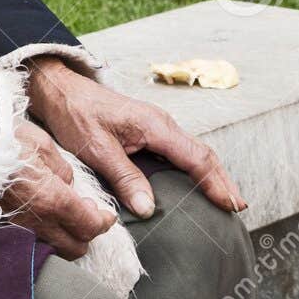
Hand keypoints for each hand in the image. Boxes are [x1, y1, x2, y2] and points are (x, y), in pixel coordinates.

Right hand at [0, 118, 117, 259]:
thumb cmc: (2, 143)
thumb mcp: (42, 145)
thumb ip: (62, 169)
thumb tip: (68, 183)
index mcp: (54, 200)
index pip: (90, 226)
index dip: (103, 222)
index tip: (107, 215)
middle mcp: (39, 222)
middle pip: (75, 248)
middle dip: (86, 235)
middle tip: (87, 216)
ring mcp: (19, 230)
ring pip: (54, 250)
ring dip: (64, 239)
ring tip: (64, 219)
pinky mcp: (3, 229)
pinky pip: (32, 243)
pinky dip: (44, 237)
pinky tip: (42, 221)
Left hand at [26, 56, 246, 217]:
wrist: (60, 90)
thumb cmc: (75, 113)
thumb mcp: (97, 149)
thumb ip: (124, 177)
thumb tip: (149, 208)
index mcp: (155, 126)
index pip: (196, 157)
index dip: (216, 183)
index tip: (232, 205)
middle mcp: (162, 124)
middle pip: (202, 154)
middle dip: (222, 180)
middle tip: (238, 207)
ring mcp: (156, 127)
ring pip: (192, 152)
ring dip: (209, 175)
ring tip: (223, 200)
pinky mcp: (147, 132)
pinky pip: (178, 152)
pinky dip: (192, 169)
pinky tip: (192, 185)